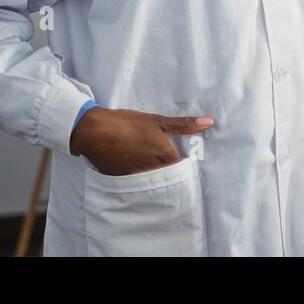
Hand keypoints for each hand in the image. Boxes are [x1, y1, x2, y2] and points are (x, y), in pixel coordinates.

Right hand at [68, 107, 213, 175]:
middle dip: (168, 170)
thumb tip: (209, 122)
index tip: (183, 157)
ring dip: (153, 173)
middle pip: (168, 175)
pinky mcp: (121, 180)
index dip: (184, 163)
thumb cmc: (127, 124)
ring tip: (147, 159)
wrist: (94, 131)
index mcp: (165, 157)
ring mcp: (136, 178)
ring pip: (151, 179)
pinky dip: (136, 175)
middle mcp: (153, 172)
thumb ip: (184, 125)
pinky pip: (134, 182)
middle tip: (163, 159)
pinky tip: (132, 163)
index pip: (183, 168)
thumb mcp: (157, 121)